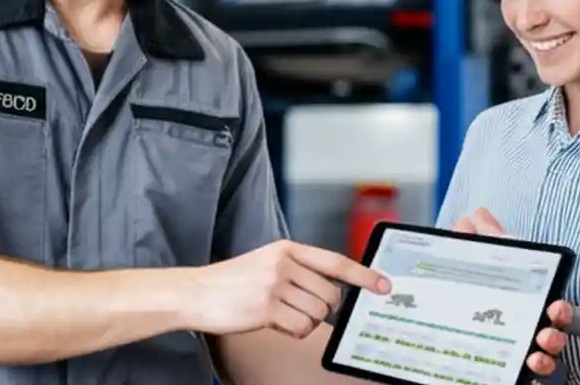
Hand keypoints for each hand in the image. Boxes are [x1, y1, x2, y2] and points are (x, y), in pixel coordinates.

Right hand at [188, 240, 390, 337]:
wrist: (196, 292)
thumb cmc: (233, 281)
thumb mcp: (267, 262)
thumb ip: (298, 269)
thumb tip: (333, 288)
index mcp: (287, 248)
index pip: (335, 261)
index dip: (363, 275)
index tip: (383, 285)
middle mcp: (283, 263)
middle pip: (330, 294)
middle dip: (324, 308)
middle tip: (301, 309)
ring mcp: (275, 285)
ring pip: (317, 313)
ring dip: (305, 321)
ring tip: (281, 314)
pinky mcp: (266, 308)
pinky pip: (301, 327)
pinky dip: (294, 331)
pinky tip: (276, 323)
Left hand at [451, 211, 570, 376]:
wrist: (447, 340)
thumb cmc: (480, 295)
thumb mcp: (480, 269)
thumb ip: (480, 243)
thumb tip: (473, 216)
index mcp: (530, 306)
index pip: (554, 310)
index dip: (561, 311)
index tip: (556, 306)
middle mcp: (531, 334)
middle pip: (554, 339)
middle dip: (555, 337)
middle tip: (545, 334)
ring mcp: (522, 356)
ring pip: (545, 363)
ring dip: (545, 361)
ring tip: (534, 358)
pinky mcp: (510, 374)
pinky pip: (528, 381)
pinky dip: (531, 381)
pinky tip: (527, 379)